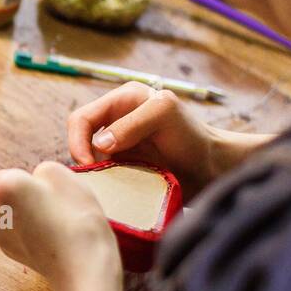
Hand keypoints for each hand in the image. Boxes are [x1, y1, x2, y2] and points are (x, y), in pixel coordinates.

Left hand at [0, 161, 120, 290]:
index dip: (36, 181)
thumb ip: (40, 171)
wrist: (82, 264)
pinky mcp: (8, 251)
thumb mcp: (63, 174)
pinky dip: (30, 232)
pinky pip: (17, 232)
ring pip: (14, 213)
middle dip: (28, 197)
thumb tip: (34, 183)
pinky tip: (50, 238)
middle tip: (55, 208)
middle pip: (11, 194)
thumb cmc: (76, 216)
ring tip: (55, 224)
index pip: (15, 173)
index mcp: (3, 185)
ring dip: (29, 215)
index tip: (52, 194)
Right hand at [67, 83, 221, 197]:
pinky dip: (105, 183)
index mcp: (122, 100)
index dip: (78, 140)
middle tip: (98, 179)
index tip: (90, 165)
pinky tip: (118, 190)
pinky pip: (103, 175)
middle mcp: (117, 120)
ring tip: (111, 185)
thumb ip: (131, 124)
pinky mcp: (124, 167)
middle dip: (84, 159)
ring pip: (90, 160)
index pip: (82, 118)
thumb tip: (99, 143)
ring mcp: (119, 145)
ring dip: (96, 174)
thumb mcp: (164, 116)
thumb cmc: (193, 137)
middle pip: (80, 139)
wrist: (212, 170)